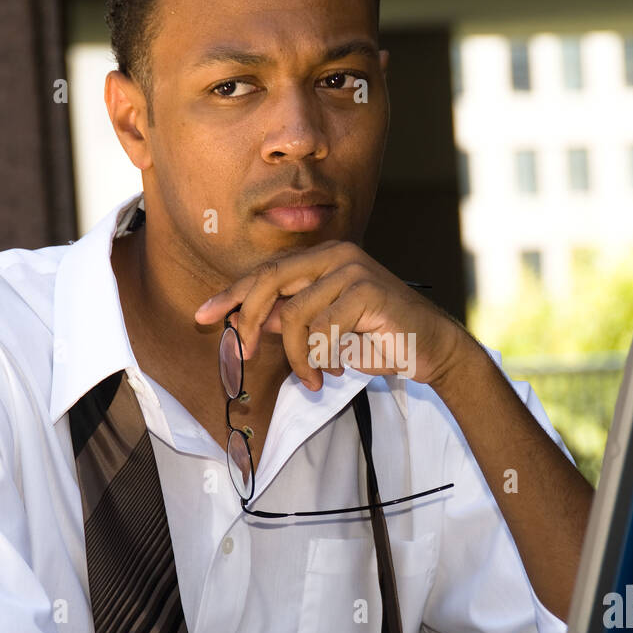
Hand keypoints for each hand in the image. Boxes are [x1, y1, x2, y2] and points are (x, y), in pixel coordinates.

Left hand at [193, 240, 471, 390]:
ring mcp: (353, 269)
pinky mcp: (367, 292)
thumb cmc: (377, 338)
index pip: (265, 272)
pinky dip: (319, 358)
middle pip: (270, 282)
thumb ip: (289, 319)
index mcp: (323, 257)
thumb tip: (249, 321)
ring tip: (311, 378)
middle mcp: (336, 254)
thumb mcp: (324, 330)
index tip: (202, 316)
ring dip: (296, 357)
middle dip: (247, 321)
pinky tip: (331, 372)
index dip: (230, 295)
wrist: (431, 349)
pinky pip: (322, 330)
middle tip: (243, 353)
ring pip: (295, 315)